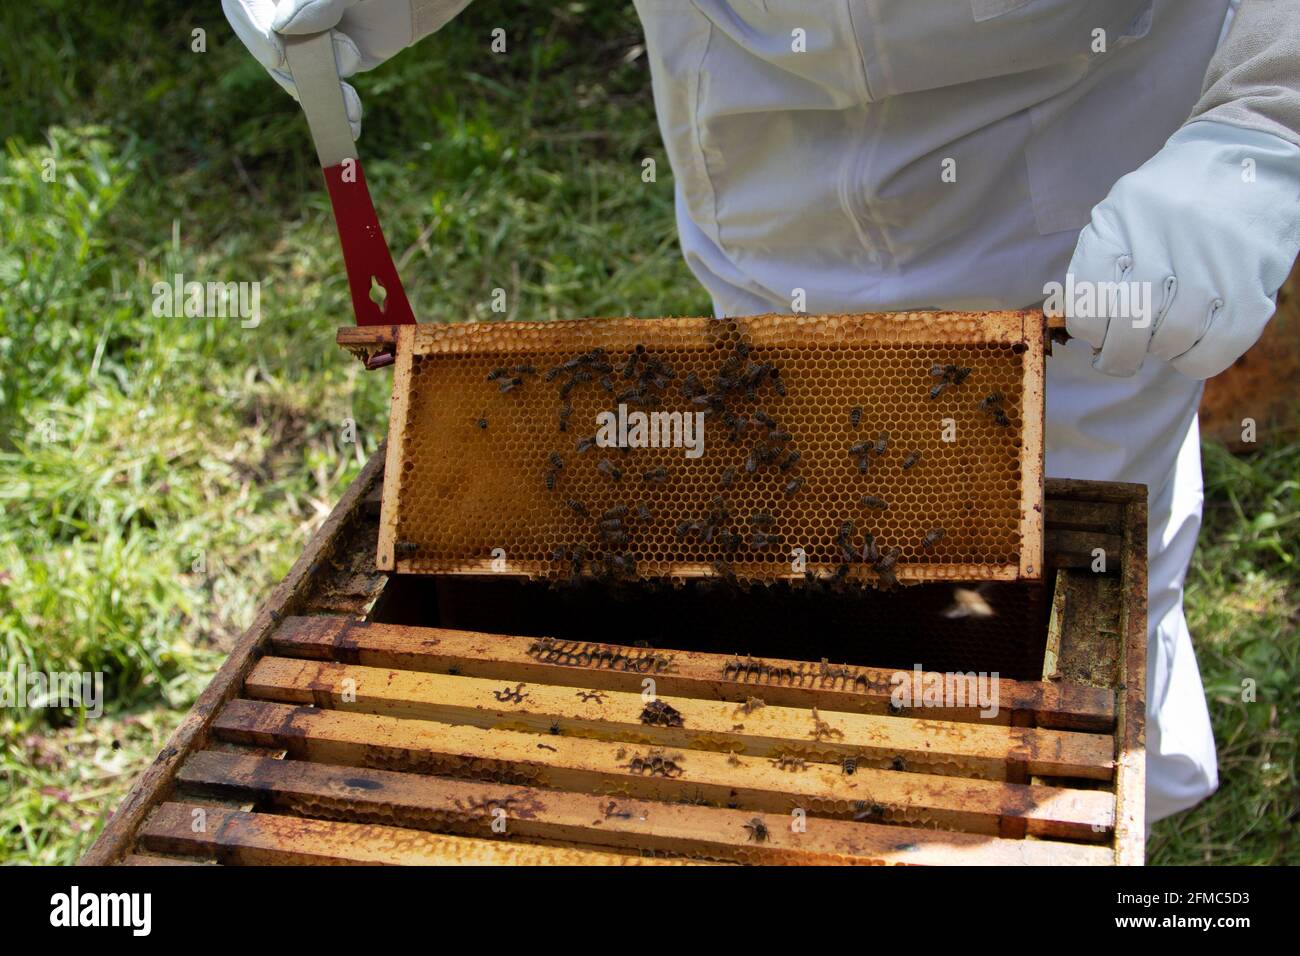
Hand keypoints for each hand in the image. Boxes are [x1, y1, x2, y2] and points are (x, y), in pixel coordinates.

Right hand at [222, 0, 468, 138]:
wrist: (406, 4)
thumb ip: (316, 1)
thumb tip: (282, 27)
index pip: (242, 5)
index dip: (252, 28)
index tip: (275, 54)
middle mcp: (281, 18)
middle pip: (268, 48)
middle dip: (298, 70)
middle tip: (325, 78)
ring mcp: (300, 46)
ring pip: (293, 76)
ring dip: (321, 94)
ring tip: (351, 107)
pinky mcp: (323, 69)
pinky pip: (319, 92)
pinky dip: (336, 109)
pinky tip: (351, 124)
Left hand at [1063, 121, 1299, 379]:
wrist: (1248, 155)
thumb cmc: (1173, 197)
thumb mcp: (1124, 211)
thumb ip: (1101, 261)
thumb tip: (1087, 328)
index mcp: (1119, 219)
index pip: (1087, 296)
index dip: (1089, 330)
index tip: (1097, 336)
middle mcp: (1163, 237)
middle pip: (1129, 323)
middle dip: (1120, 355)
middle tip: (1122, 357)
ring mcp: (1211, 258)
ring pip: (1173, 337)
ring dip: (1163, 352)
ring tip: (1163, 341)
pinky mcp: (1252, 277)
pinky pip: (1220, 344)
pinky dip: (1197, 360)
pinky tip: (1190, 350)